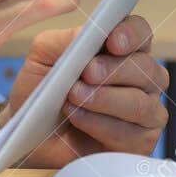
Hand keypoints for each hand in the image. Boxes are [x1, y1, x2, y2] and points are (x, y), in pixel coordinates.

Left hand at [0, 13, 169, 167]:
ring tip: (73, 98)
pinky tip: (78, 118)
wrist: (29, 131)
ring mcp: (146, 112)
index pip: (140, 33)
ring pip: (141, 104)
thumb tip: (88, 33)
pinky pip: (130, 134)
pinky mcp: (140, 143)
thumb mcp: (44, 56)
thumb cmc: (42, 88)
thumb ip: (65, 40)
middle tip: (87, 73)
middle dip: (114, 70)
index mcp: (123, 50)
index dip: (131, 34)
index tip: (113, 42)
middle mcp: (142, 79)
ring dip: (104, 100)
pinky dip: (101, 125)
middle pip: (146, 68)